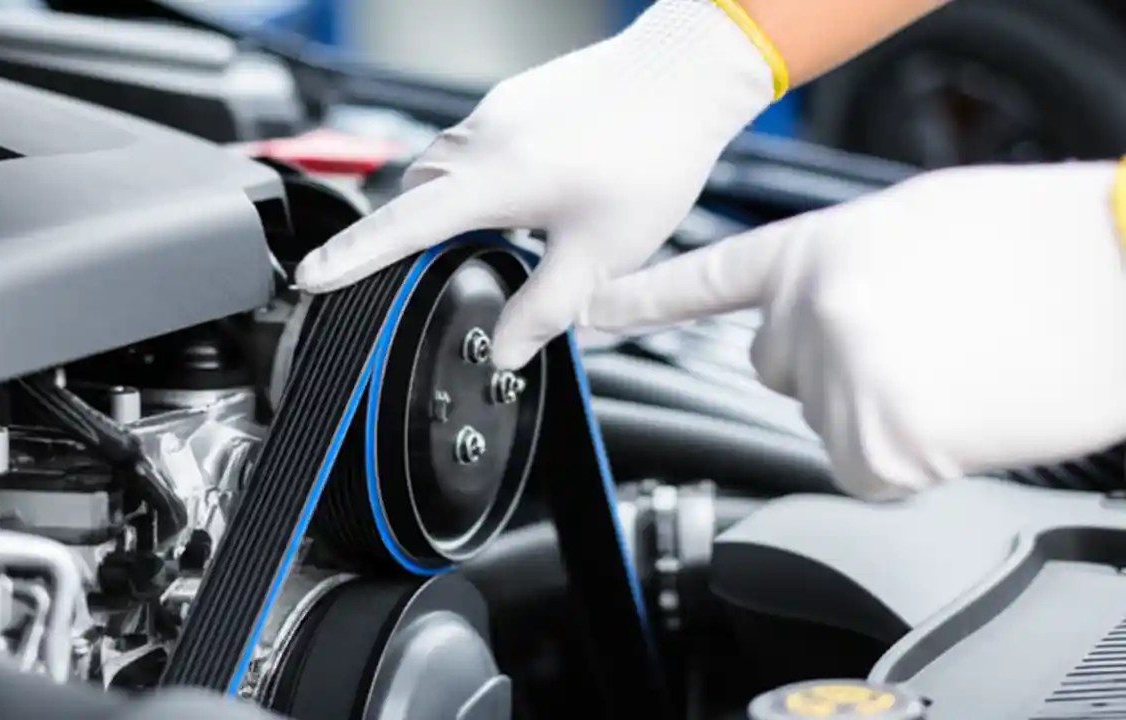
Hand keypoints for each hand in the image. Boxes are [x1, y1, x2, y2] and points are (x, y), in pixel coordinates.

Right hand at [295, 0, 779, 369]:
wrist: (688, 71)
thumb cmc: (652, 153)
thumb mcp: (600, 254)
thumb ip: (546, 308)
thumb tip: (508, 350)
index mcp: (490, 179)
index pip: (398, 228)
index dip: (350, 260)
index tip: (309, 279)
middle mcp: (479, 139)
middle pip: (413, 197)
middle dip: (407, 238)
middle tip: (420, 277)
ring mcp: (495, 112)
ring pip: (443, 169)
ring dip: (450, 208)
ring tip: (502, 237)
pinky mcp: (514, 100)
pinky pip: (472, 145)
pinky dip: (479, 178)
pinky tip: (531, 194)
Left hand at [582, 163, 1125, 498]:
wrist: (1118, 278)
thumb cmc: (1038, 247)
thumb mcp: (916, 225)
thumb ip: (843, 270)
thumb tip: (821, 312)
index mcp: (818, 249)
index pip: (706, 281)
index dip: (642, 299)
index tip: (589, 311)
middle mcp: (810, 313)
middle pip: (778, 368)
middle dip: (831, 363)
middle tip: (914, 339)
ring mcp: (838, 382)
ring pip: (827, 422)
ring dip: (880, 407)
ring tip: (955, 366)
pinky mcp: (877, 447)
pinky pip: (866, 470)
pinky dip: (908, 455)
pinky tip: (958, 410)